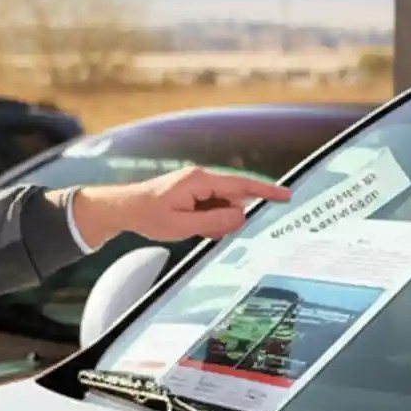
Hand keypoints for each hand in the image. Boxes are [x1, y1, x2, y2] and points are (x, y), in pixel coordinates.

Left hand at [66, 166, 291, 248]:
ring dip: (215, 222)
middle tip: (207, 232)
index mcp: (199, 181)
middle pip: (232, 199)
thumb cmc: (148, 215)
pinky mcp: (192, 194)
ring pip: (222, 206)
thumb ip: (213, 222)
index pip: (240, 185)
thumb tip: (240, 216)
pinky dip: (208, 222)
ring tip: (191, 228)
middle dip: (229, 218)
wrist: (123, 209)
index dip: (266, 191)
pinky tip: (191, 228)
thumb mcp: (182, 225)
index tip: (287, 195)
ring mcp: (197, 186)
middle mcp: (200, 179)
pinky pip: (211, 209)